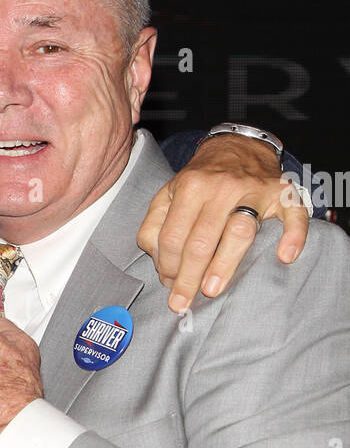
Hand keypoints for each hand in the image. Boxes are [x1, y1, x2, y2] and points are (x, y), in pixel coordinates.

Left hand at [137, 133, 309, 311]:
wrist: (239, 146)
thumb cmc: (202, 178)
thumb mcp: (169, 191)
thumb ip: (155, 222)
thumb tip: (156, 257)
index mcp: (191, 186)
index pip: (173, 235)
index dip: (167, 264)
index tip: (167, 283)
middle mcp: (222, 187)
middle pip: (202, 240)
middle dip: (189, 276)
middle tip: (182, 302)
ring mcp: (255, 190)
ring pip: (239, 232)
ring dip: (224, 265)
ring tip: (211, 290)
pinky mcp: (283, 193)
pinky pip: (293, 214)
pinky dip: (293, 235)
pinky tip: (285, 256)